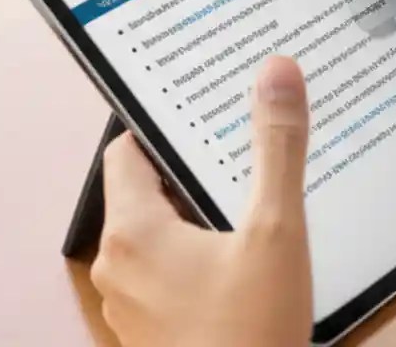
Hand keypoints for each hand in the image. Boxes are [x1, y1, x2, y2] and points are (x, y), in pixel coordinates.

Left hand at [92, 56, 312, 346]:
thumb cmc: (252, 330)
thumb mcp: (276, 229)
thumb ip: (276, 147)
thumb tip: (277, 73)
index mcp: (134, 232)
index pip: (122, 152)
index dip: (159, 127)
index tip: (198, 111)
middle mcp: (118, 267)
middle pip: (140, 192)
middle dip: (185, 169)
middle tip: (232, 149)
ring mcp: (131, 304)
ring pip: (153, 235)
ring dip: (191, 215)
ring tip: (244, 200)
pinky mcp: (151, 330)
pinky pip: (164, 273)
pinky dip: (193, 255)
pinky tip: (239, 258)